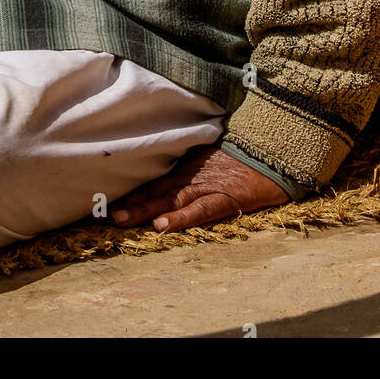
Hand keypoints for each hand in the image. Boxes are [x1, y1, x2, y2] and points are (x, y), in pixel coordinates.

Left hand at [110, 145, 288, 232]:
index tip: (106, 198)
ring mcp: (208, 186)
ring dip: (144, 210)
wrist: (277, 152)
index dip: (132, 189)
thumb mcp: (214, 154)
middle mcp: (193, 175)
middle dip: (130, 202)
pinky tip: (162, 226)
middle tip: (101, 212)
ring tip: (120, 219)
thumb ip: (193, 161)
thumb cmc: (247, 154)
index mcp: (190, 164)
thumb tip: (171, 169)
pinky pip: (199, 211)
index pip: (155, 178)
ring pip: (170, 200)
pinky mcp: (225, 198)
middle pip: (156, 189)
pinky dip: (180, 218)